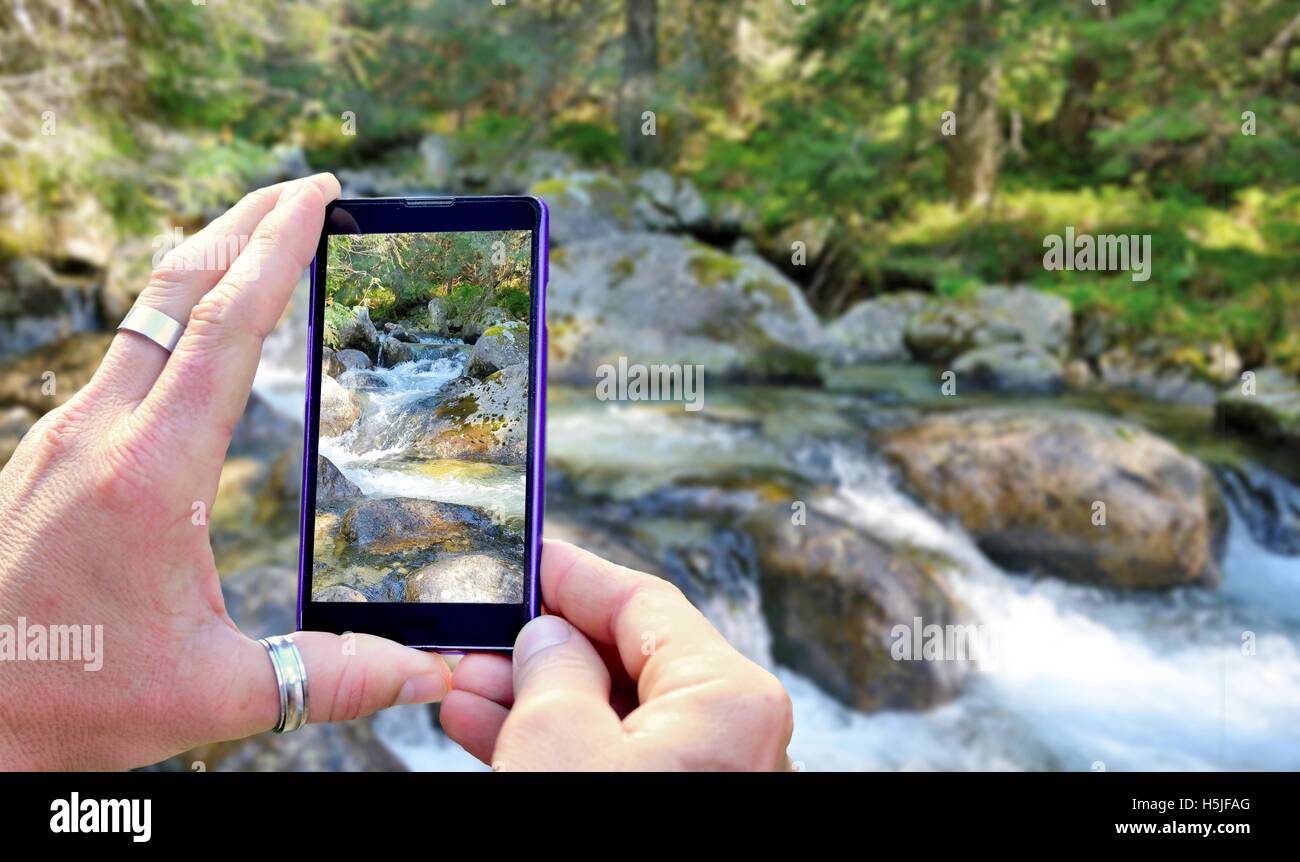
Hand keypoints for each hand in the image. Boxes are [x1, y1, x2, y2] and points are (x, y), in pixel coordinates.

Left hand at [0, 174, 451, 769]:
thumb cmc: (70, 701)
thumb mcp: (214, 695)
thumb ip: (330, 678)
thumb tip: (427, 675)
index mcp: (150, 472)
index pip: (226, 328)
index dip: (278, 251)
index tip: (320, 196)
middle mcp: (99, 433)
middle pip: (177, 289)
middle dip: (246, 223)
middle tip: (309, 188)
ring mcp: (64, 436)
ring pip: (143, 315)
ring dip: (207, 262)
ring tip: (262, 239)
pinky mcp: (48, 454)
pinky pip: (122, 355)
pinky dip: (175, 316)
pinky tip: (199, 333)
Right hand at [441, 539, 794, 770]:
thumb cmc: (604, 846)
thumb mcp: (559, 744)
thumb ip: (552, 671)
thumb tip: (548, 639)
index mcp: (728, 698)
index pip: (644, 602)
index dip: (576, 577)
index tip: (531, 559)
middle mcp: (735, 735)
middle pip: (628, 660)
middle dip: (543, 648)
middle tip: (481, 637)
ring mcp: (711, 775)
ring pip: (615, 717)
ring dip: (537, 701)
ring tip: (468, 688)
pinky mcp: (681, 804)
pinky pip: (617, 761)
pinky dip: (559, 746)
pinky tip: (491, 731)